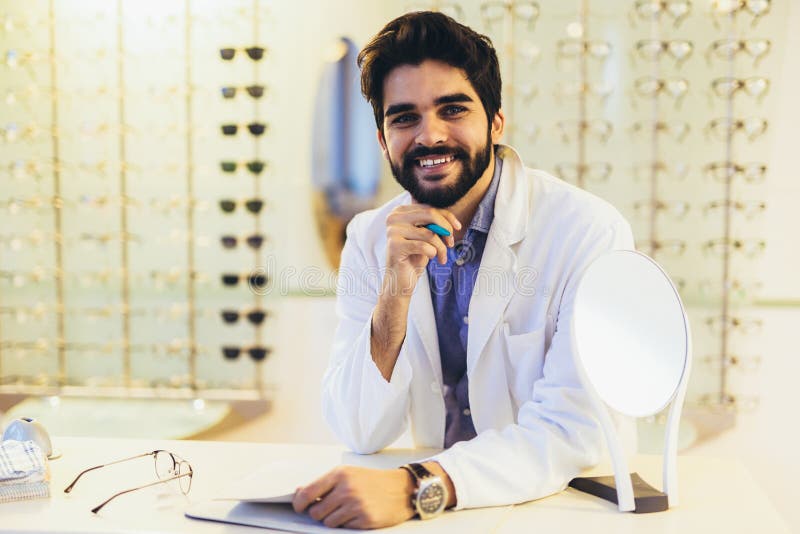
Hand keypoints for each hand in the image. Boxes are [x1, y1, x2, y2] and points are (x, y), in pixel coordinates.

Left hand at [292, 466, 414, 528]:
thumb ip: (324, 483)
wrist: (402, 489)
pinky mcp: (365, 519)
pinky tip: (358, 515)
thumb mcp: (348, 474)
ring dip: (334, 520)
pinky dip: (348, 524)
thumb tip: (298, 493)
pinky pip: (343, 528)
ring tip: (347, 511)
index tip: (300, 507)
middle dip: (320, 513)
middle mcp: (346, 489)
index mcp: (339, 474)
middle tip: (331, 509)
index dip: (299, 504)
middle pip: (315, 512)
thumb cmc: (373, 481)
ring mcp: (356, 505)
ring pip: (328, 523)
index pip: (307, 493)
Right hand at [383, 204, 461, 296]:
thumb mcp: (425, 236)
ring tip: (441, 257)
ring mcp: (392, 231)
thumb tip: (451, 221)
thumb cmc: (414, 257)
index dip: (447, 217)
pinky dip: (432, 253)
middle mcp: (393, 218)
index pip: (429, 208)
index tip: (458, 228)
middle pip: (430, 214)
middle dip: (446, 228)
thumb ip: (433, 223)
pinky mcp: (394, 246)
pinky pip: (424, 246)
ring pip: (429, 233)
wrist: (400, 281)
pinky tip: (431, 259)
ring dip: (440, 247)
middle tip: (451, 243)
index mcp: (400, 212)